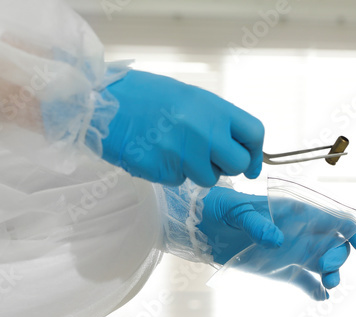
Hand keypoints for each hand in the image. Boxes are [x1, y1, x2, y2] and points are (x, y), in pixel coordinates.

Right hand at [101, 71, 263, 186]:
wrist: (99, 101)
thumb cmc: (142, 96)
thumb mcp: (187, 98)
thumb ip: (214, 121)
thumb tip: (237, 145)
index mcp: (213, 108)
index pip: (254, 133)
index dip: (255, 153)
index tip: (252, 165)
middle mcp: (204, 130)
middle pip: (238, 164)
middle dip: (227, 167)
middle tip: (209, 160)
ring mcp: (184, 152)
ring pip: (209, 179)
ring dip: (196, 171)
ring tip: (173, 149)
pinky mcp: (164, 170)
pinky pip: (179, 181)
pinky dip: (170, 172)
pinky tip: (155, 153)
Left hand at [197, 188, 355, 299]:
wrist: (204, 227)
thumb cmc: (222, 209)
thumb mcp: (237, 212)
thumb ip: (257, 223)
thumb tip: (277, 240)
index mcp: (300, 213)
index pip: (338, 220)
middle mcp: (304, 233)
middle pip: (337, 245)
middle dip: (339, 257)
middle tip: (325, 268)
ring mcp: (295, 252)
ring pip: (325, 265)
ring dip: (333, 275)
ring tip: (330, 285)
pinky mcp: (283, 270)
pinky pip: (306, 281)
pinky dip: (316, 289)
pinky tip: (321, 296)